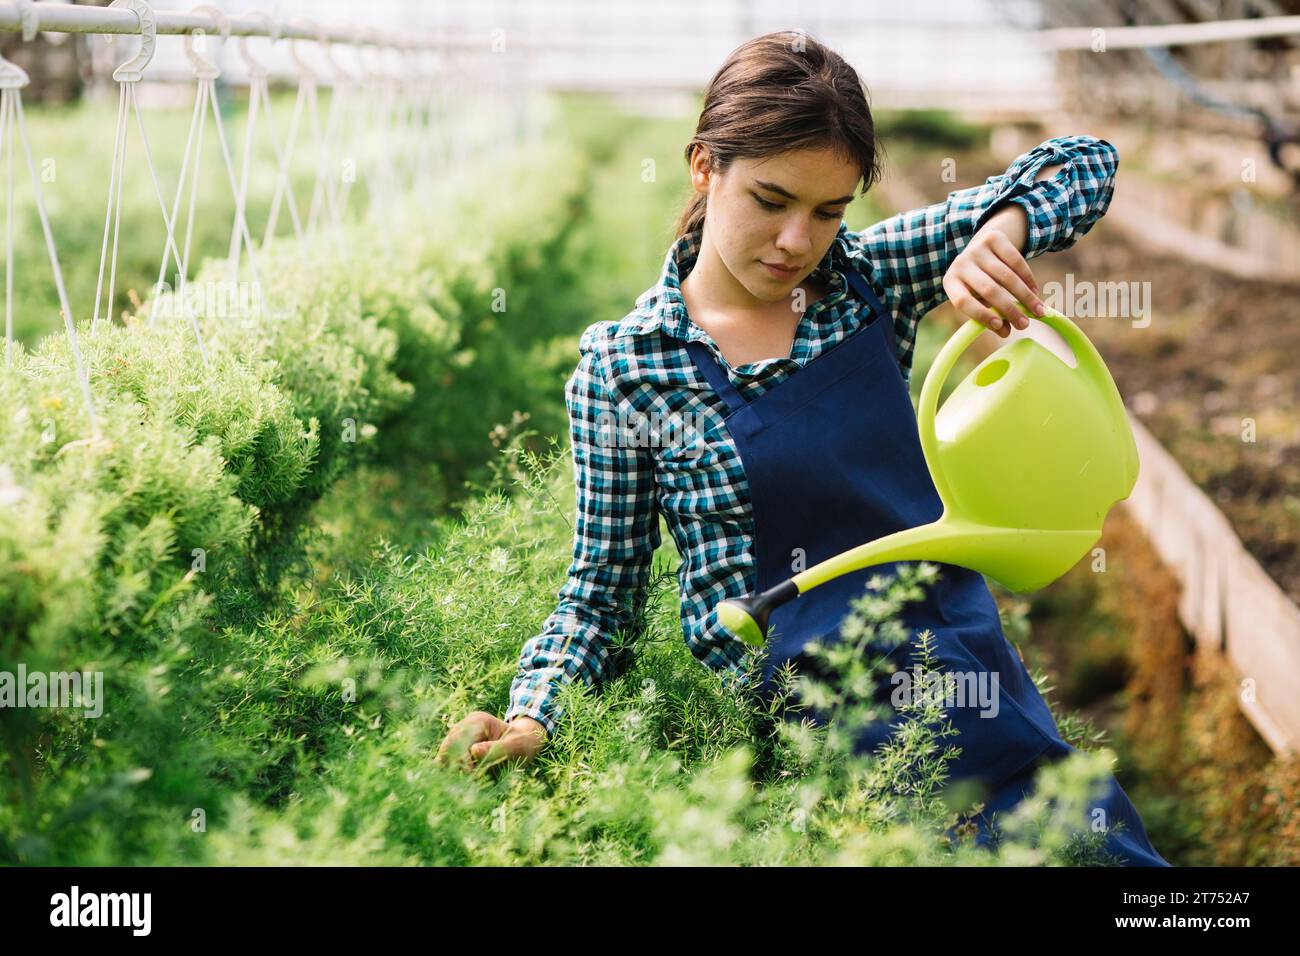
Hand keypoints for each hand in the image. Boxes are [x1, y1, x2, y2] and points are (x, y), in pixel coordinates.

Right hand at [435, 711, 546, 774]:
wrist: (523, 745)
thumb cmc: (522, 744)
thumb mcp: (516, 746)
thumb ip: (497, 749)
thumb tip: (473, 751)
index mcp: (477, 720)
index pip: (459, 740)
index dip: (462, 760)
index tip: (473, 775)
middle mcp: (463, 727)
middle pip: (447, 748)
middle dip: (456, 767)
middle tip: (470, 783)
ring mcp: (458, 739)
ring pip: (443, 758)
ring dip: (452, 773)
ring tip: (466, 785)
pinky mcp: (456, 752)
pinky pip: (446, 764)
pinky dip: (452, 775)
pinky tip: (462, 784)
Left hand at [942, 214, 1047, 338]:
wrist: (982, 247)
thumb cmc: (979, 281)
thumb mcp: (978, 297)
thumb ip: (990, 315)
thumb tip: (1006, 331)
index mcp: (951, 282)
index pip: (963, 302)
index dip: (981, 315)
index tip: (1000, 327)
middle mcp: (960, 264)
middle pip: (988, 289)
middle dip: (1010, 309)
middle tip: (1025, 324)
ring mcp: (976, 249)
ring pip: (1006, 276)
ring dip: (1025, 296)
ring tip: (1038, 311)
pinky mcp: (993, 238)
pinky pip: (1016, 261)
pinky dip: (1028, 279)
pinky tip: (1035, 292)